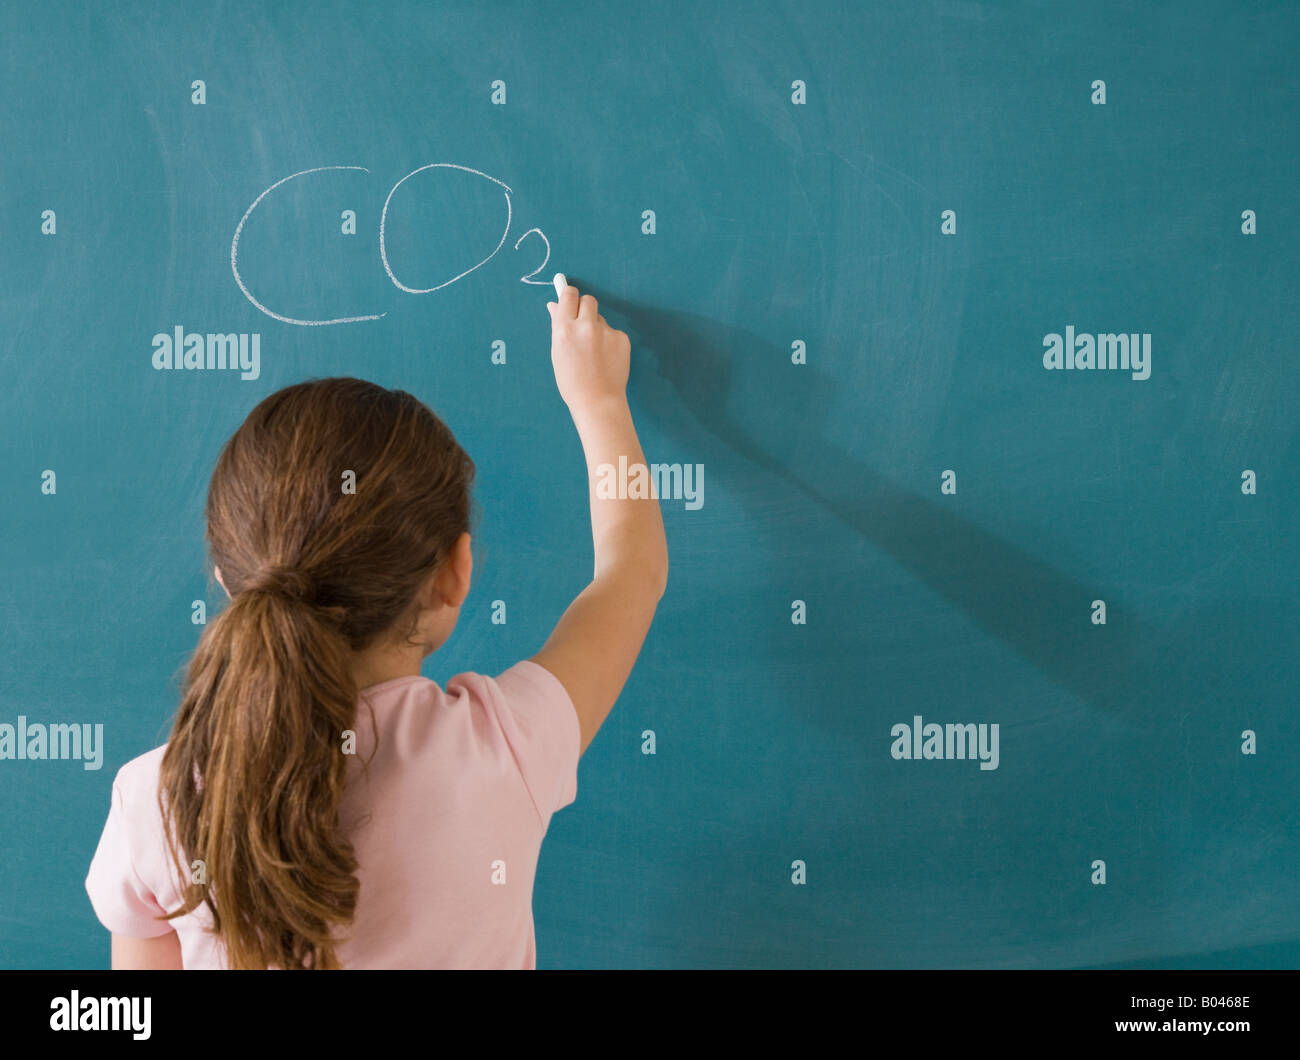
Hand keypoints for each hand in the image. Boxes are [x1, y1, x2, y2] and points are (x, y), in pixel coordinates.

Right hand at [546, 279, 630, 413]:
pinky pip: (613, 332)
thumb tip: (555, 305)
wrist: (598, 401)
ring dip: (597, 327)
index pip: (568, 295)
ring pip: (600, 318)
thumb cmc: (572, 381)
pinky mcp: (622, 338)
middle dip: (584, 307)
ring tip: (594, 352)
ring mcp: (606, 332)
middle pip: (588, 300)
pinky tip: (606, 358)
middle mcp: (585, 326)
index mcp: (564, 329)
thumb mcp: (557, 353)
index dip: (569, 296)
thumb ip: (558, 326)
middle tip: (583, 323)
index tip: (570, 299)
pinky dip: (609, 341)